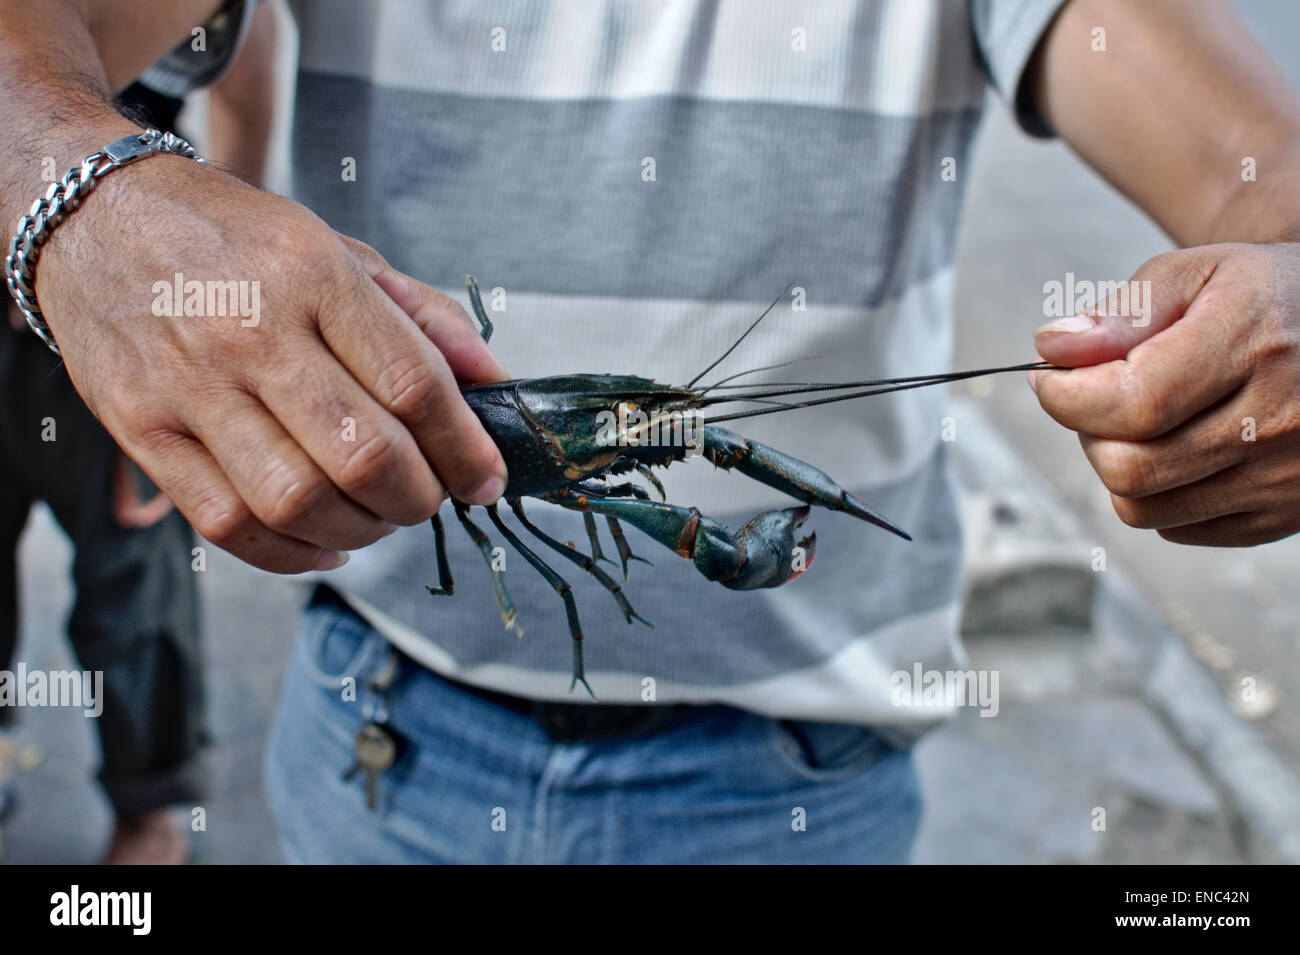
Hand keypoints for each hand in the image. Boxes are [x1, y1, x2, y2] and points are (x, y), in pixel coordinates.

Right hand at [36, 154, 508, 571]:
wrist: (94, 217)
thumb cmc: (234, 239)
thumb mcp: (339, 249)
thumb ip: (425, 317)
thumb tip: (496, 384)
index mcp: (315, 277)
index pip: (414, 384)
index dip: (465, 447)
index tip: (487, 478)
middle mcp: (253, 333)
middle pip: (363, 455)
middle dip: (420, 497)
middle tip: (432, 496)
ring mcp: (191, 387)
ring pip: (297, 501)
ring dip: (361, 529)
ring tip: (378, 516)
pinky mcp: (143, 431)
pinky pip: (226, 524)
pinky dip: (290, 554)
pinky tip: (325, 542)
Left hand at [1030, 242, 1299, 545]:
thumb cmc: (1259, 300)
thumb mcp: (1197, 275)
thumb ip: (1123, 313)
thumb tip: (1053, 348)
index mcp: (1255, 346)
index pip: (1132, 404)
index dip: (1067, 397)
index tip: (1049, 377)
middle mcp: (1279, 420)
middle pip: (1127, 468)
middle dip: (1089, 432)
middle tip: (1100, 396)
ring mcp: (1285, 477)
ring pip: (1141, 508)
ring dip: (1117, 465)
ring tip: (1142, 421)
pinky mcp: (1283, 516)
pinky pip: (1176, 528)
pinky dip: (1156, 493)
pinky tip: (1180, 447)